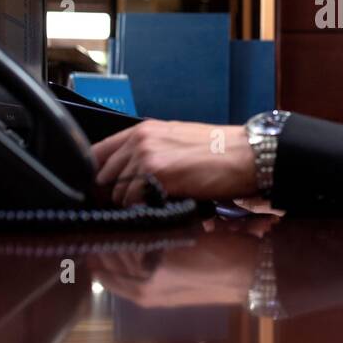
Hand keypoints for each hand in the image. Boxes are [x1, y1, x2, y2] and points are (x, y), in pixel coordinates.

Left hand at [91, 119, 256, 204]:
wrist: (246, 155)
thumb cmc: (219, 152)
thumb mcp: (177, 142)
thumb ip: (149, 153)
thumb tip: (129, 179)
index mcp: (142, 131)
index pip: (97, 154)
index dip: (96, 177)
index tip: (103, 193)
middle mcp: (139, 140)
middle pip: (104, 178)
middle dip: (114, 196)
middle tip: (133, 208)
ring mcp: (146, 156)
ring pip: (118, 194)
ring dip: (131, 207)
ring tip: (153, 209)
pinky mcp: (157, 174)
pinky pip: (134, 202)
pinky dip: (143, 212)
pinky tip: (161, 210)